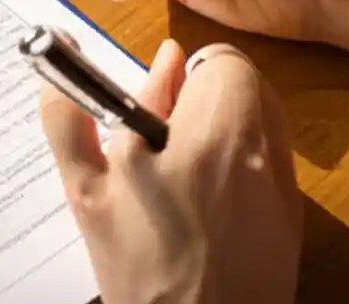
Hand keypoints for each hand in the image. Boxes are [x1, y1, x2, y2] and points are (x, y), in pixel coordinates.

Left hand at [41, 40, 301, 303]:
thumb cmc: (250, 282)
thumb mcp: (285, 208)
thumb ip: (269, 136)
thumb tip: (243, 85)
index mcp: (225, 148)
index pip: (227, 67)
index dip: (240, 89)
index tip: (241, 111)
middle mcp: (164, 147)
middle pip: (187, 78)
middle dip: (207, 100)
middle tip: (216, 140)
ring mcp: (116, 169)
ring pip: (136, 97)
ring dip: (154, 101)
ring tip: (169, 116)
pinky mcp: (84, 194)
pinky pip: (63, 123)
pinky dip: (65, 91)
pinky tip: (72, 65)